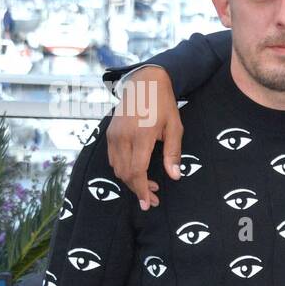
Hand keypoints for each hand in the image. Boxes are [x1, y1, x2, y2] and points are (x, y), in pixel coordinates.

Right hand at [108, 66, 182, 209]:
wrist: (145, 82)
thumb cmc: (164, 104)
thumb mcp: (175, 127)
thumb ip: (173, 153)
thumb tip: (174, 177)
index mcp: (141, 135)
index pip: (137, 171)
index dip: (142, 190)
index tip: (149, 203)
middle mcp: (122, 137)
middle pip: (126, 173)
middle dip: (138, 189)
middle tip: (154, 198)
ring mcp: (113, 135)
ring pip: (117, 168)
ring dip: (131, 181)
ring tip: (149, 186)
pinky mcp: (109, 133)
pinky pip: (113, 158)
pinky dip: (124, 169)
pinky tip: (138, 172)